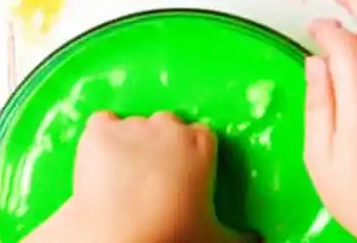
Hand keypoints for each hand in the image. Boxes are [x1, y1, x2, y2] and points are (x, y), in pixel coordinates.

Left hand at [25, 111, 247, 242]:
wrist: (120, 241)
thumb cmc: (173, 237)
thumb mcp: (218, 239)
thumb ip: (242, 235)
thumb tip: (257, 240)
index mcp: (202, 144)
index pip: (202, 137)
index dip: (192, 157)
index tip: (185, 177)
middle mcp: (169, 126)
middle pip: (167, 127)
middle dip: (161, 148)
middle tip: (154, 182)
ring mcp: (132, 125)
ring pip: (133, 127)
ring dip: (131, 145)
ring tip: (124, 180)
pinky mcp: (99, 131)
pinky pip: (102, 124)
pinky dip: (101, 139)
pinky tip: (101, 162)